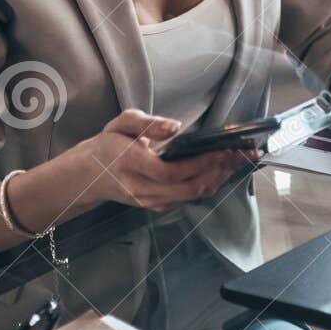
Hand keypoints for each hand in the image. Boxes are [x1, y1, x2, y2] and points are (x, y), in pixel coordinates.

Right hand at [77, 109, 254, 212]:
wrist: (90, 175)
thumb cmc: (108, 146)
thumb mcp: (121, 124)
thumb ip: (147, 123)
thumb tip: (174, 127)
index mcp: (131, 165)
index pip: (171, 171)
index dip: (202, 163)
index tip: (223, 149)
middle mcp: (141, 189)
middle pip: (188, 187)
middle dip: (218, 171)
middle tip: (240, 154)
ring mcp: (150, 202)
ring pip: (192, 195)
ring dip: (218, 179)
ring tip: (236, 161)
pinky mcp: (157, 206)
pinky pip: (188, 198)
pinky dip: (208, 185)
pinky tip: (221, 171)